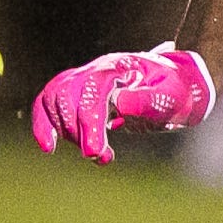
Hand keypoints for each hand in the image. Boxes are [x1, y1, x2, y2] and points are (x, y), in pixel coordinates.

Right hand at [30, 44, 212, 164]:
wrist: (178, 87)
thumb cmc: (177, 92)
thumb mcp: (171, 98)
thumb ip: (147, 100)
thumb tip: (121, 103)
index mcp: (121, 66)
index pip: (93, 87)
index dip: (89, 120)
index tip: (94, 152)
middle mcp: (98, 68)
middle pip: (68, 92)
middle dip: (77, 130)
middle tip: (98, 156)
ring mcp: (86, 79)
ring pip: (55, 98)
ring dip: (68, 133)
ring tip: (96, 154)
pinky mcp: (80, 94)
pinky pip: (50, 102)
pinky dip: (44, 123)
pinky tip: (48, 146)